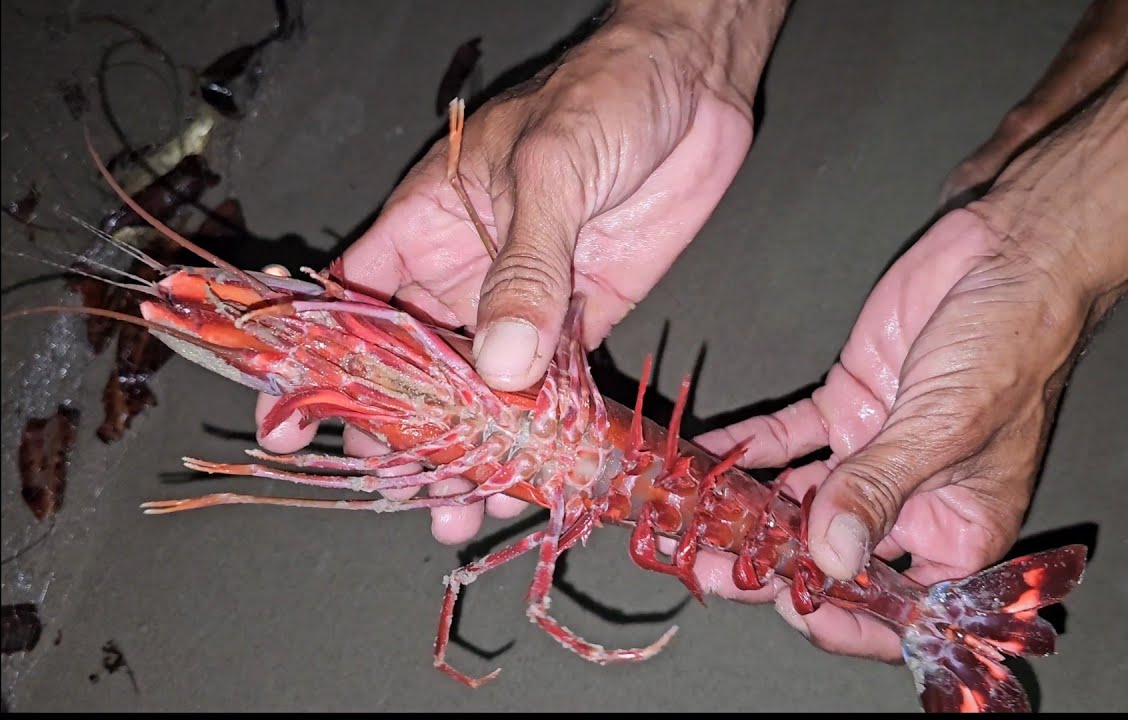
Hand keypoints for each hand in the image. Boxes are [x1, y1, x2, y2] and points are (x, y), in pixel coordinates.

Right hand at [254, 1, 786, 544]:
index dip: (321, 362)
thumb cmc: (606, 94)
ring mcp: (526, 298)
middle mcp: (468, 268)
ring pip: (480, 389)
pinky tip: (527, 479)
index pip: (355, 301)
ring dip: (470, 448)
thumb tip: (499, 369)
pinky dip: (536, 434)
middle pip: (415, 365)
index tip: (295, 423)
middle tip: (404, 488)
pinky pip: (550, 386)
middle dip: (404, 431)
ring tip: (460, 508)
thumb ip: (525, 269)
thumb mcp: (552, 171)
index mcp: (429, 220)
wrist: (694, 80)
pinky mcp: (584, 316)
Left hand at [690, 205, 1092, 661]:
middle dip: (774, 565)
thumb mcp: (946, 429)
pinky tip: (704, 460)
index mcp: (958, 529)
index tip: (792, 608)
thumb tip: (830, 559)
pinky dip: (746, 449)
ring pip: (800, 501)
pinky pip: (787, 439)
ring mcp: (872, 453)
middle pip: (833, 555)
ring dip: (748, 513)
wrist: (1013, 253)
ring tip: (690, 524)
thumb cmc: (1012, 345)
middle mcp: (911, 502)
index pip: (898, 603)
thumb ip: (880, 491)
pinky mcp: (844, 405)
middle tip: (711, 568)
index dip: (846, 615)